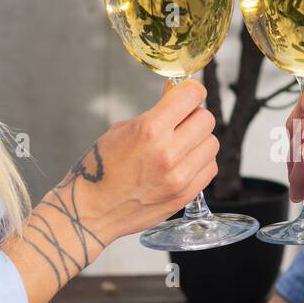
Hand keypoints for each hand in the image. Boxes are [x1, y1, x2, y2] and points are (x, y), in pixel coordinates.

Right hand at [1, 79, 218, 302]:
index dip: (190, 91)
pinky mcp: (184, 195)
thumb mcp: (121, 130)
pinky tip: (183, 164)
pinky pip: (210, 168)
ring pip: (212, 144)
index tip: (187, 94)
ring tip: (180, 146)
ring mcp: (179, 177)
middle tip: (180, 123)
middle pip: (206, 119)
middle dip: (194, 116)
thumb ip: (155, 113)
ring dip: (199, 141)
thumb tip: (176, 93)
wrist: (90, 211)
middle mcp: (168, 153)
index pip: (192, 95)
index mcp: (149, 130)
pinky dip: (200, 163)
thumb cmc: (99, 170)